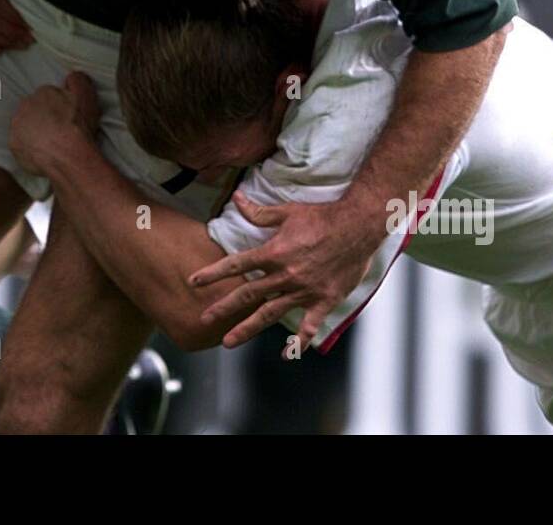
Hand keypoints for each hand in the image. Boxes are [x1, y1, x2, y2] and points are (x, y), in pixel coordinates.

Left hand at [9, 71, 99, 175]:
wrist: (69, 156)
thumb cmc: (79, 128)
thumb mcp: (87, 96)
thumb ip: (78, 80)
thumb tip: (70, 77)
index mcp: (43, 92)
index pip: (48, 96)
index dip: (57, 108)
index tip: (64, 118)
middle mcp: (25, 105)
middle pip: (33, 109)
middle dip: (42, 118)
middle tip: (56, 131)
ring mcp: (16, 125)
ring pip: (24, 126)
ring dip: (32, 131)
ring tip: (48, 143)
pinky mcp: (13, 144)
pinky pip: (20, 144)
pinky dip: (28, 147)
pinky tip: (41, 153)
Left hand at [188, 187, 385, 352]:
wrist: (358, 226)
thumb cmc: (322, 216)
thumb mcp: (288, 211)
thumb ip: (259, 212)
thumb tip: (236, 198)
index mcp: (274, 252)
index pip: (236, 265)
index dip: (213, 273)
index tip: (193, 282)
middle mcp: (285, 274)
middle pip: (248, 294)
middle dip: (224, 308)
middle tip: (204, 319)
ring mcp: (304, 290)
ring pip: (270, 313)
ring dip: (248, 328)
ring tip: (228, 341)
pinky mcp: (323, 300)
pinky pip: (308, 326)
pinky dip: (298, 342)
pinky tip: (286, 354)